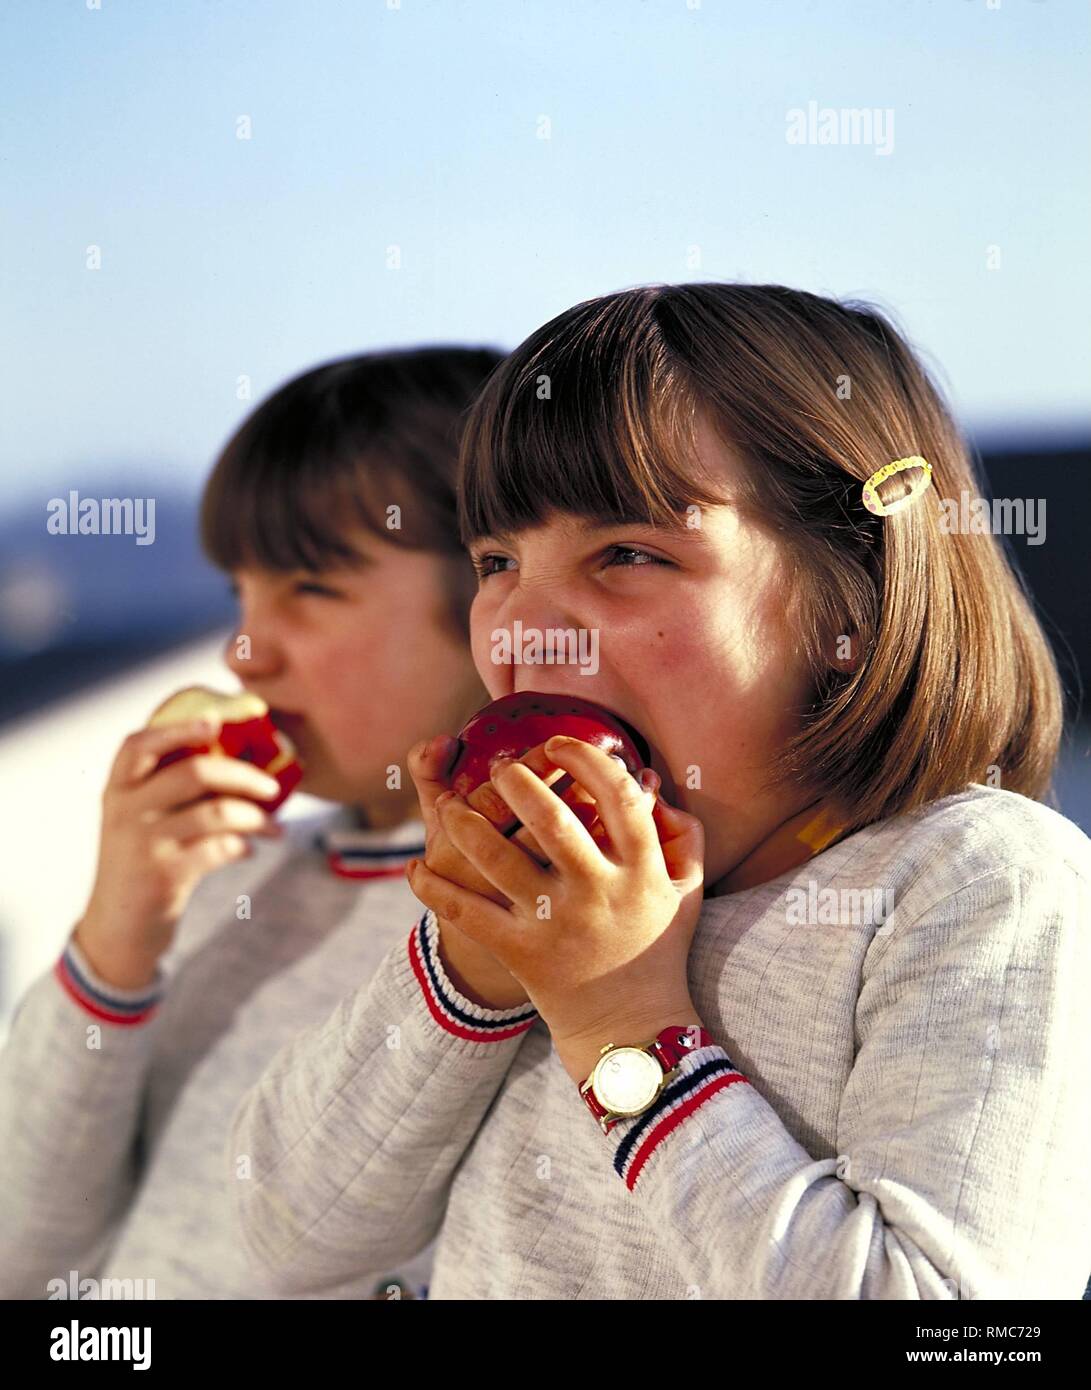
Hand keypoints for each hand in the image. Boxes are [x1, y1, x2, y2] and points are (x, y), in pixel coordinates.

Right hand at [74, 715, 284, 988]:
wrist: (118, 928)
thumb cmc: (143, 860)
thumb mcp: (140, 820)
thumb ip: (170, 789)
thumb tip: (240, 761)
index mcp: (118, 788)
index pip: (138, 744)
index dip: (177, 727)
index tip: (214, 720)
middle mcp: (126, 810)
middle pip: (194, 772)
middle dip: (243, 775)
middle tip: (272, 788)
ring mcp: (144, 843)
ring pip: (216, 812)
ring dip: (256, 818)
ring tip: (274, 828)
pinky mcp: (164, 875)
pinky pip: (220, 849)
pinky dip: (244, 847)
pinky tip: (249, 851)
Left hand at [406, 736, 705, 1081]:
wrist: (632, 1028)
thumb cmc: (657, 949)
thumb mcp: (687, 892)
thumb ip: (683, 836)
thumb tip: (653, 785)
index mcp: (641, 870)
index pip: (617, 797)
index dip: (588, 760)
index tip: (561, 742)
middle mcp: (598, 891)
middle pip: (553, 820)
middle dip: (519, 781)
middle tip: (500, 764)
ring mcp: (556, 922)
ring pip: (499, 859)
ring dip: (466, 824)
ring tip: (449, 804)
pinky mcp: (521, 952)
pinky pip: (467, 913)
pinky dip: (433, 889)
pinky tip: (413, 867)